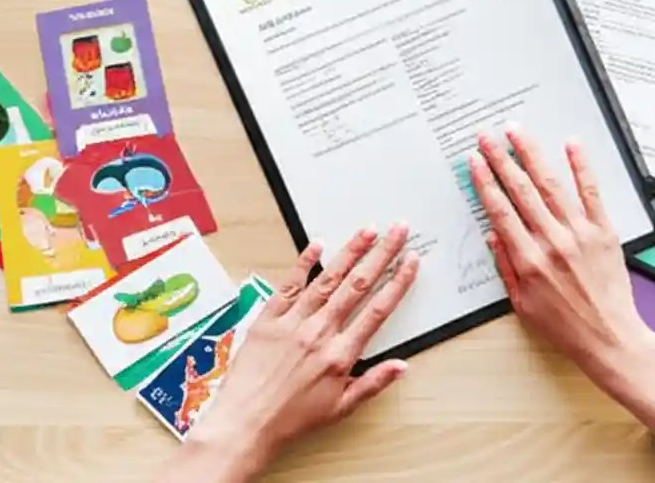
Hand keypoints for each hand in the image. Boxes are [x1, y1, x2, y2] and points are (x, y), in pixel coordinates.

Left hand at [161, 225, 419, 482]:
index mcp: (340, 355)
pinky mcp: (268, 320)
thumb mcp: (341, 408)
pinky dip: (304, 263)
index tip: (410, 262)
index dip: (398, 282)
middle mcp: (319, 333)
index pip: (378, 310)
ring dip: (351, 251)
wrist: (244, 424)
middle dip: (382, 254)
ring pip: (328, 278)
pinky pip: (289, 285)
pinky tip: (318, 244)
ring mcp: (293, 323)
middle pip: (358, 285)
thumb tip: (401, 365)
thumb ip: (374, 383)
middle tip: (397, 230)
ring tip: (367, 230)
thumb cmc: (291, 419)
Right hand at [469, 127, 654, 390]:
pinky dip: (581, 166)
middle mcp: (552, 242)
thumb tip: (493, 234)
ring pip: (551, 185)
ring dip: (531, 154)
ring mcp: (580, 234)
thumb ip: (506, 267)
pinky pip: (591, 193)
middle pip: (520, 191)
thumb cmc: (564, 326)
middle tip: (487, 136)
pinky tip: (570, 145)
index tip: (474, 161)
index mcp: (528, 260)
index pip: (500, 211)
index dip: (485, 182)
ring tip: (517, 132)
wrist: (609, 338)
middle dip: (501, 159)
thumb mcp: (522, 304)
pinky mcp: (604, 232)